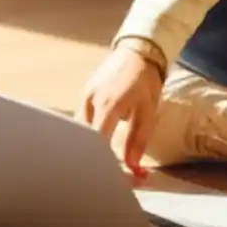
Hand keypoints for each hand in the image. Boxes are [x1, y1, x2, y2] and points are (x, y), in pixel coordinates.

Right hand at [79, 44, 163, 173]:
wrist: (138, 52)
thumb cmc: (146, 82)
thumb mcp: (148, 112)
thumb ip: (138, 141)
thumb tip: (132, 168)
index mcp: (108, 105)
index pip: (95, 140)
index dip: (98, 159)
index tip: (106, 174)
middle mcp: (90, 101)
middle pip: (82, 137)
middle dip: (91, 155)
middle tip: (103, 171)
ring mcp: (84, 96)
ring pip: (79, 129)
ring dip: (88, 144)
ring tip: (99, 159)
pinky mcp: (84, 95)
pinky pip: (80, 120)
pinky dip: (86, 133)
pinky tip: (96, 142)